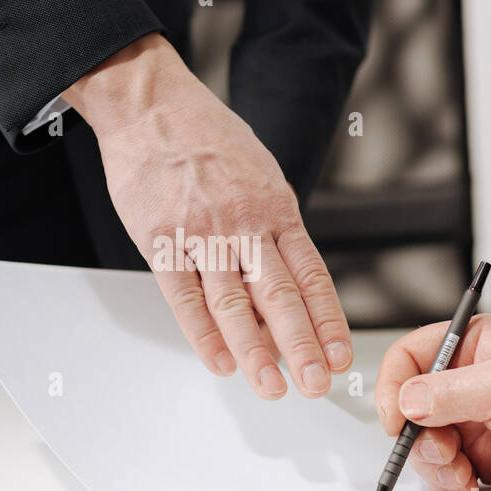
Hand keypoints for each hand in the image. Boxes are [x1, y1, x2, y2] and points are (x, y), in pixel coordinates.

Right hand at [63, 34, 351, 398]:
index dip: (328, 320)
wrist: (151, 104)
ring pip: (235, 304)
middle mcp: (245, 223)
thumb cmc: (205, 136)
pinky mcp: (161, 240)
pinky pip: (185, 297)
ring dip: (256, 352)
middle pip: (280, 297)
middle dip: (302, 346)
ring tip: (271, 386)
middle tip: (315, 383)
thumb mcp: (259, 171)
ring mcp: (202, 233)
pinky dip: (203, 334)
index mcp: (275, 207)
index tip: (339, 354)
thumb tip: (288, 276)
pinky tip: (221, 360)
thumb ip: (274, 223)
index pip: (311, 275)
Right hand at [374, 314, 490, 490]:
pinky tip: (474, 487)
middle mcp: (467, 382)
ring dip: (436, 467)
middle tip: (445, 452)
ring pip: (424, 445)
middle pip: (409, 409)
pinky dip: (452, 485)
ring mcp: (474, 421)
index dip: (394, 387)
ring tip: (465, 475)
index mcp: (473, 346)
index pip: (409, 357)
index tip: (396, 419)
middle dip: (419, 437)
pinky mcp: (483, 457)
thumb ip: (449, 393)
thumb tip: (405, 401)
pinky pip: (445, 473)